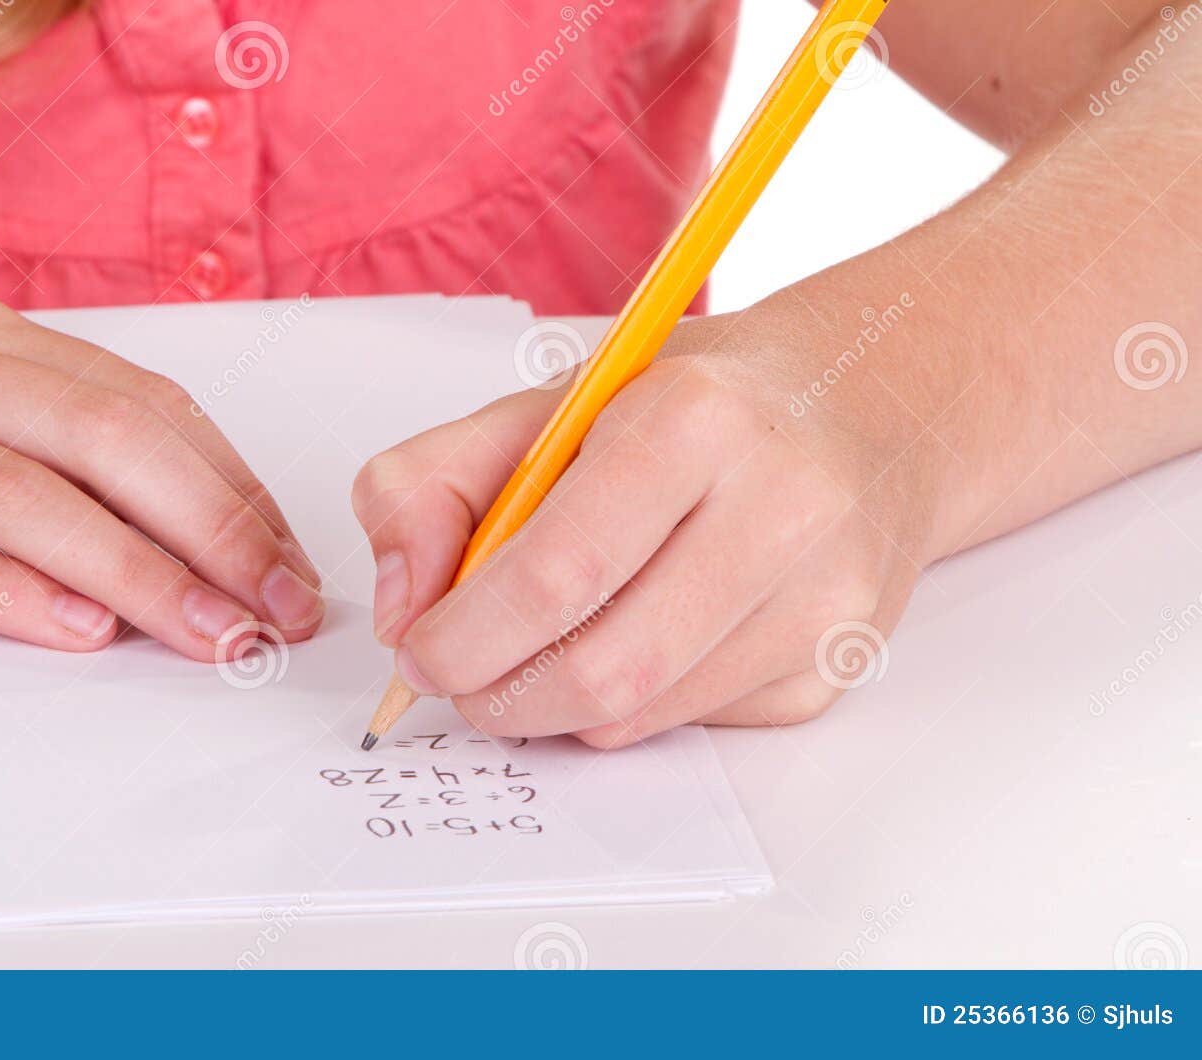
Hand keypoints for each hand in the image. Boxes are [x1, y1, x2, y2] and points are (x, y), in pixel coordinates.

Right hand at [0, 285, 322, 657]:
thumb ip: (29, 430)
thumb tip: (161, 515)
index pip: (141, 407)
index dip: (230, 486)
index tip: (287, 557)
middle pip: (108, 442)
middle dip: (217, 529)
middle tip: (283, 605)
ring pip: (26, 498)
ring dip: (139, 572)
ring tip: (214, 634)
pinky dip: (4, 591)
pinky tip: (75, 628)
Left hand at [352, 308, 937, 745]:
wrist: (865, 408)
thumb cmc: (692, 405)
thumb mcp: (547, 403)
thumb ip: (434, 482)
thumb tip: (402, 611)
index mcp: (693, 420)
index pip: (559, 571)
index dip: (466, 635)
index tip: (419, 651)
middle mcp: (779, 510)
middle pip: (602, 671)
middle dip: (499, 695)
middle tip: (462, 677)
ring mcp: (821, 600)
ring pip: (639, 716)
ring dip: (556, 705)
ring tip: (544, 645)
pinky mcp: (832, 665)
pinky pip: (688, 726)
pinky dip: (629, 705)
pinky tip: (639, 635)